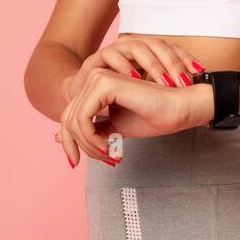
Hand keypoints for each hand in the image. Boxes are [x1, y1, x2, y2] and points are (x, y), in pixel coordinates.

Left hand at [56, 67, 208, 166]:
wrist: (179, 109)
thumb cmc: (154, 116)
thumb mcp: (114, 128)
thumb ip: (91, 130)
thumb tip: (59, 138)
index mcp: (95, 88)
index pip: (69, 117)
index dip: (71, 143)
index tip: (80, 161)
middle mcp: (94, 79)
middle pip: (68, 120)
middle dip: (82, 147)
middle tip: (107, 159)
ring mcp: (98, 78)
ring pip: (73, 121)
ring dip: (89, 145)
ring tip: (111, 155)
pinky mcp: (104, 84)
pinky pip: (83, 118)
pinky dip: (91, 138)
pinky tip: (109, 147)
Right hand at [64, 36, 204, 102]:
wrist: (80, 96)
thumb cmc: (116, 98)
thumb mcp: (145, 95)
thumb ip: (165, 91)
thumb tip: (197, 92)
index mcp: (146, 52)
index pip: (171, 47)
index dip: (186, 58)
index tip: (200, 72)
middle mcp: (131, 47)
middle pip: (158, 45)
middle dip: (173, 63)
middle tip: (184, 82)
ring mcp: (115, 50)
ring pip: (137, 46)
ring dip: (153, 65)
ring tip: (166, 83)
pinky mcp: (96, 58)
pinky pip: (111, 55)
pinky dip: (125, 67)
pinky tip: (136, 80)